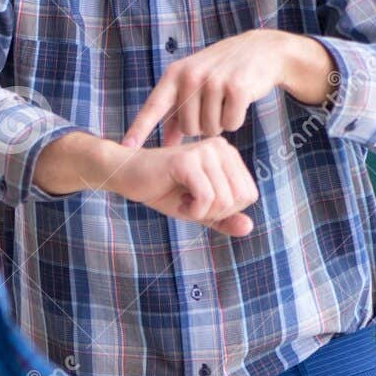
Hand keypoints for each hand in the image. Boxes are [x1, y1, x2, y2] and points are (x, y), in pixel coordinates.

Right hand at [34, 132, 258, 234]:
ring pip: (224, 199)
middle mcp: (221, 147)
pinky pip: (206, 197)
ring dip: (200, 211)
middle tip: (190, 203)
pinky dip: (193, 210)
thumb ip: (224, 219)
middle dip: (214, 212)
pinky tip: (178, 202)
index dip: (225, 210)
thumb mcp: (198, 209)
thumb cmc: (163, 190)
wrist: (127, 176)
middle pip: (240, 198)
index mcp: (228, 154)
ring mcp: (204, 151)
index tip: (199, 201)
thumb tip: (249, 228)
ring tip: (182, 200)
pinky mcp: (187, 160)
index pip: (249, 194)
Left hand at [123, 30, 336, 147]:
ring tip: (225, 101)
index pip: (153, 107)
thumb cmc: (222, 73)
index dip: (139, 129)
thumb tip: (165, 146)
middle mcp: (191, 76)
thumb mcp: (194, 85)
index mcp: (175, 74)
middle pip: (188, 128)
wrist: (262, 50)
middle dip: (201, 126)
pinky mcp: (237, 88)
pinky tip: (239, 102)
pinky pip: (230, 125)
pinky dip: (236, 120)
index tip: (125, 147)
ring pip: (210, 129)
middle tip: (212, 106)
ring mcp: (214, 81)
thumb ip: (177, 114)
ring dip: (220, 123)